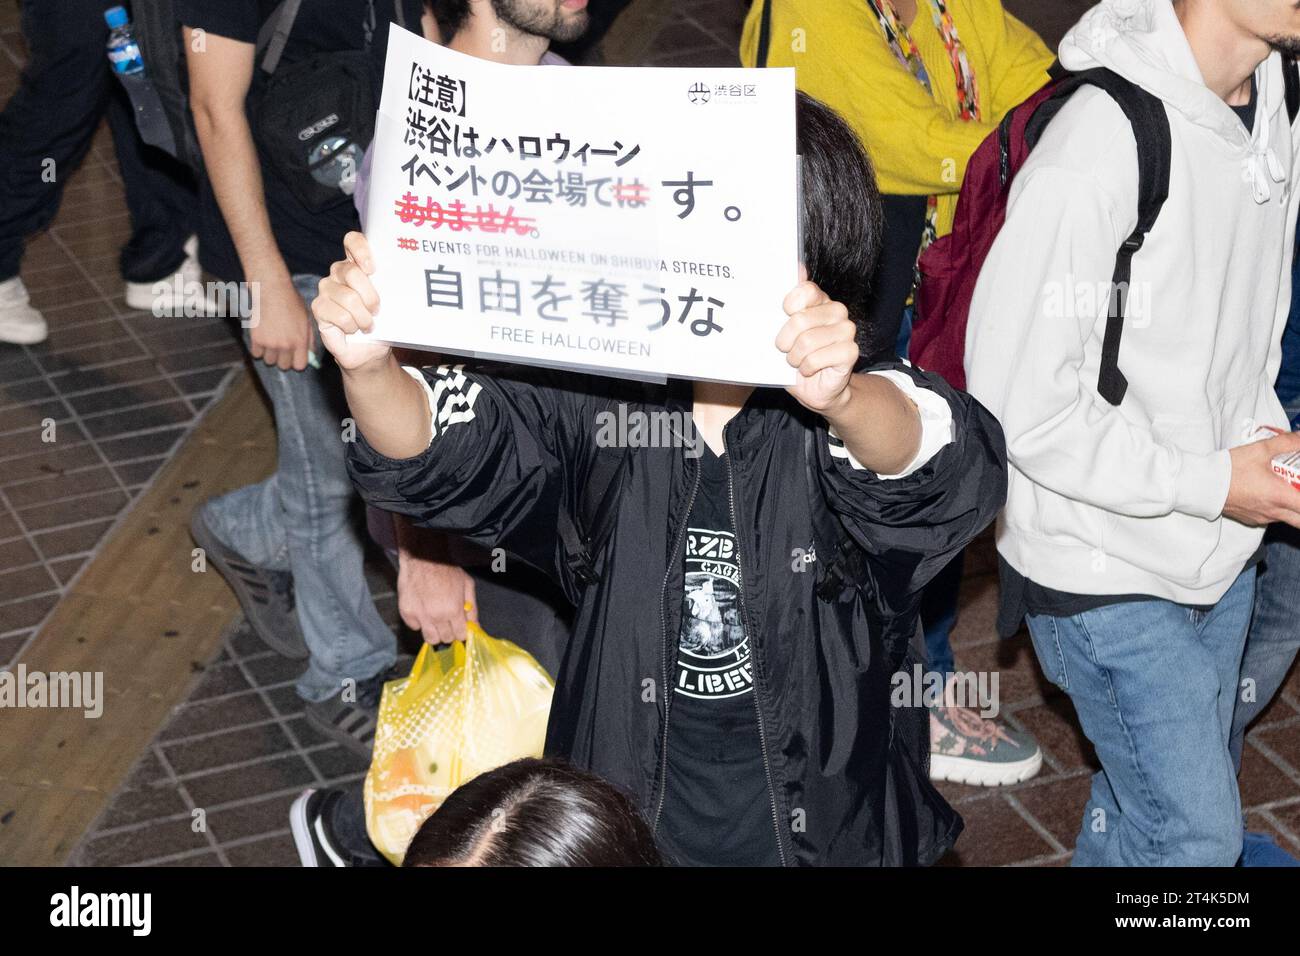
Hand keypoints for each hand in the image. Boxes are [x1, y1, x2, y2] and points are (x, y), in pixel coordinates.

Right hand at [249, 274, 311, 370]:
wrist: (271, 290)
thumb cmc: (292, 302)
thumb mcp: (307, 320)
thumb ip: (309, 339)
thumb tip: (311, 355)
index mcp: (300, 341)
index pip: (299, 366)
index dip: (297, 362)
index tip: (294, 357)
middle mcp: (286, 345)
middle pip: (284, 366)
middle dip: (283, 360)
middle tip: (282, 349)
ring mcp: (270, 343)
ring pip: (269, 361)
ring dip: (270, 355)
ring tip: (271, 343)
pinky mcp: (256, 339)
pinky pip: (256, 354)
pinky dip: (258, 349)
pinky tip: (262, 340)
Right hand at [311, 231, 391, 372]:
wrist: (371, 349)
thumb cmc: (382, 322)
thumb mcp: (391, 302)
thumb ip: (390, 285)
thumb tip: (406, 277)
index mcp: (357, 264)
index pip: (353, 241)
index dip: (360, 250)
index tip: (372, 268)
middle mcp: (339, 272)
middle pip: (351, 272)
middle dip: (370, 296)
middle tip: (377, 310)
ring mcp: (327, 288)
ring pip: (347, 297)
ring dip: (363, 317)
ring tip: (368, 324)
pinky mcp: (318, 307)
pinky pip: (337, 314)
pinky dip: (351, 326)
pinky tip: (353, 330)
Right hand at [396, 553, 478, 644]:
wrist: (423, 557)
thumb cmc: (446, 569)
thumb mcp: (467, 585)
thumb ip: (472, 608)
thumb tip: (475, 626)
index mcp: (453, 610)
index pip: (460, 635)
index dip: (461, 632)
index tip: (460, 628)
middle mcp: (436, 616)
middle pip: (445, 639)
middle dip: (449, 632)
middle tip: (448, 622)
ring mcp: (420, 615)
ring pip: (430, 639)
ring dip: (435, 632)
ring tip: (436, 620)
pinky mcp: (406, 612)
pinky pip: (414, 627)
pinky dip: (419, 622)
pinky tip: (423, 610)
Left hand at [776, 274, 858, 413]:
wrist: (813, 388)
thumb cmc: (796, 357)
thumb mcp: (782, 333)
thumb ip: (781, 310)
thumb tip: (789, 277)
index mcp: (819, 300)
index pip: (805, 290)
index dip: (788, 306)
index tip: (784, 317)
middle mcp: (836, 311)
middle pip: (799, 320)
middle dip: (785, 342)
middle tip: (787, 350)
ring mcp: (846, 330)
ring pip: (807, 341)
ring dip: (795, 358)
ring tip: (798, 361)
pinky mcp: (850, 351)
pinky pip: (817, 358)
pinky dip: (806, 368)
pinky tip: (809, 369)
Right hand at [1224, 430, 1299, 527]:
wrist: (1201, 484)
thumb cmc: (1228, 470)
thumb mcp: (1260, 450)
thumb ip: (1286, 443)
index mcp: (1279, 496)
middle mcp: (1273, 511)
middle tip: (1297, 490)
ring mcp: (1261, 518)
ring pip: (1287, 519)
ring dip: (1291, 508)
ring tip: (1283, 489)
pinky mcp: (1250, 519)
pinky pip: (1270, 518)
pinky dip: (1275, 509)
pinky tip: (1266, 495)